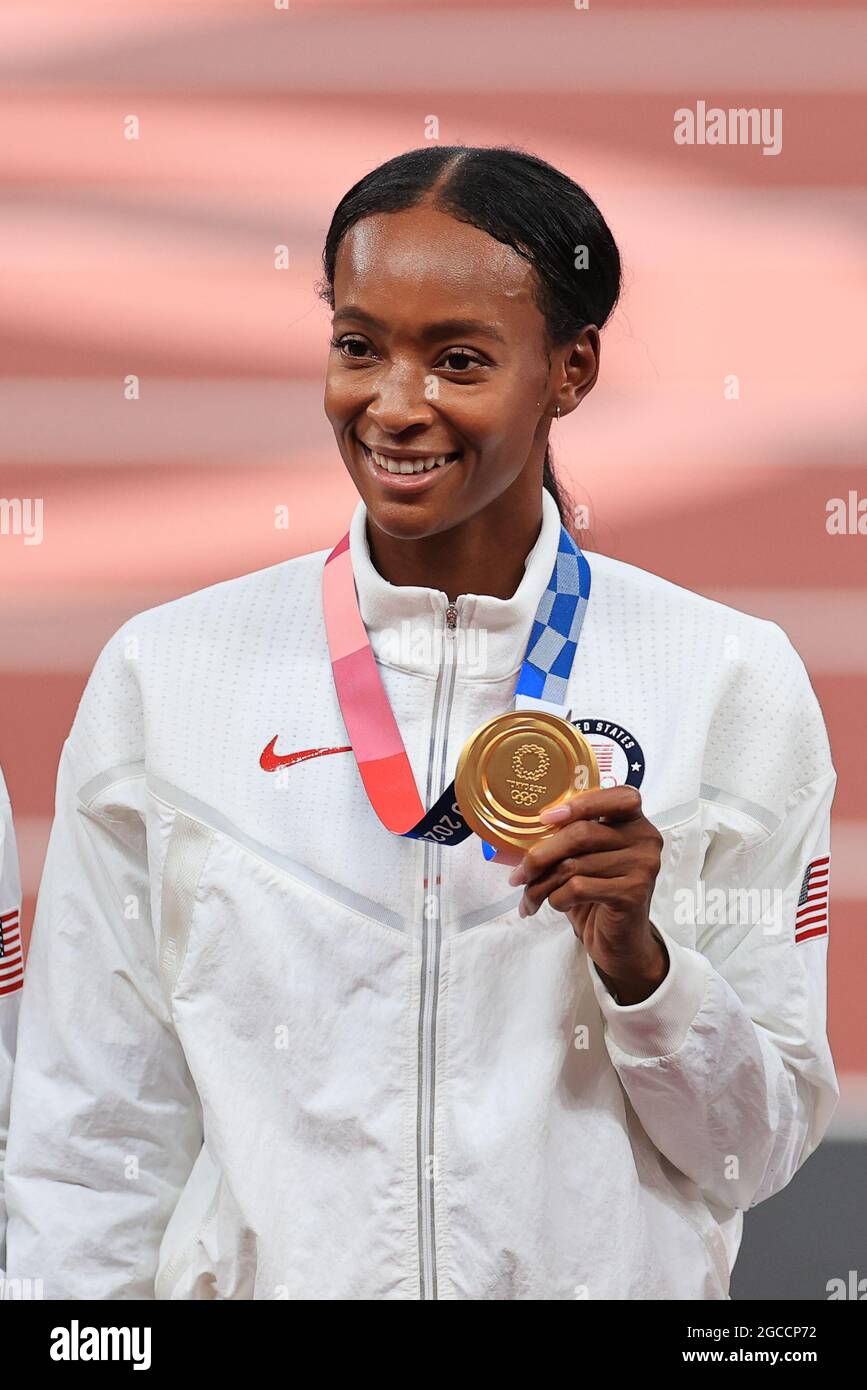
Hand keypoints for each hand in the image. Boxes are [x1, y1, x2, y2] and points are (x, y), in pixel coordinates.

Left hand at [507, 786, 668, 1004]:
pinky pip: (578, 888)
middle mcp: (645, 839)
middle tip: (517, 876)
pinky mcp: (633, 893)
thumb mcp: (585, 860)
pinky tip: (557, 906)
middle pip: (581, 834)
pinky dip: (556, 899)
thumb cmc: (597, 893)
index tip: (545, 818)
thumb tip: (523, 830)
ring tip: (529, 899)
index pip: (617, 796)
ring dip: (541, 885)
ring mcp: (643, 866)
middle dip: (540, 856)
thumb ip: (569, 838)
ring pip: (573, 865)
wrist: (620, 942)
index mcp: (635, 821)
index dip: (581, 803)